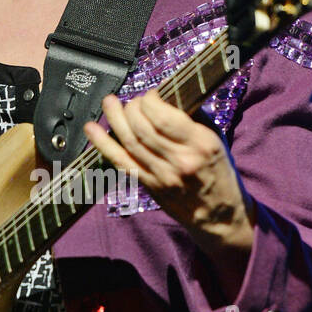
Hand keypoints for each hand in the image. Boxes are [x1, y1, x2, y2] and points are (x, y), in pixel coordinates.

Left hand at [83, 89, 255, 256]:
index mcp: (200, 144)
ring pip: (130, 142)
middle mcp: (180, 160)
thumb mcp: (216, 140)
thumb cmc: (219, 173)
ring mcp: (163, 175)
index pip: (164, 117)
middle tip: (132, 102)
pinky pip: (122, 163)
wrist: (219, 216)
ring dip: (115, 119)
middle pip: (143, 128)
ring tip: (109, 103)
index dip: (150, 101)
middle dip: (132, 108)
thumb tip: (167, 96)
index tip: (150, 95)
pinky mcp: (150, 187)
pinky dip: (104, 144)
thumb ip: (193, 118)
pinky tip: (92, 130)